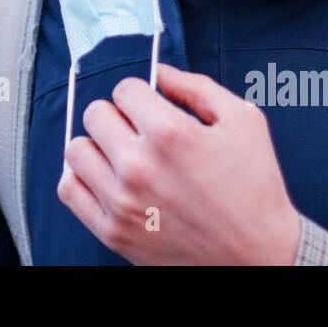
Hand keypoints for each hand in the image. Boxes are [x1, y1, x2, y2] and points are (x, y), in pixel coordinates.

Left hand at [56, 62, 300, 264]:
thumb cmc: (254, 188)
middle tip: (137, 130)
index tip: (150, 106)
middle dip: (117, 115)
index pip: (124, 90)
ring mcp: (121, 201)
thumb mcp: (243, 121)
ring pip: (77, 150)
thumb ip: (196, 87)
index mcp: (170, 134)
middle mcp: (139, 166)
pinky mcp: (112, 231)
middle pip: (95, 114)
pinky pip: (69, 191)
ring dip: (96, 145)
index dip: (140, 93)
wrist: (258, 254)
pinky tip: (104, 177)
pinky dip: (80, 178)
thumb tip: (159, 72)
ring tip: (120, 154)